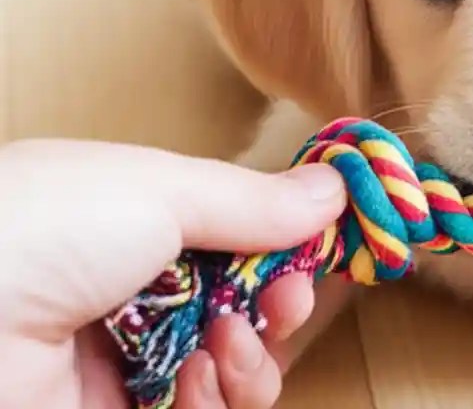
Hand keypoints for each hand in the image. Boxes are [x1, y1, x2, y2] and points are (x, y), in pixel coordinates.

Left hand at [0, 138, 344, 407]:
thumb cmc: (35, 229)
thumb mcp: (158, 189)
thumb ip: (251, 199)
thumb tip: (332, 190)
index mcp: (125, 215)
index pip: (229, 231)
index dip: (282, 241)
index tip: (326, 246)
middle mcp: (126, 284)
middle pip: (238, 299)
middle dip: (279, 302)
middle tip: (290, 303)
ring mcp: (119, 354)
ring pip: (225, 362)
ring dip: (253, 355)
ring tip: (237, 346)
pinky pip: (196, 408)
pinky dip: (217, 397)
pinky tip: (206, 380)